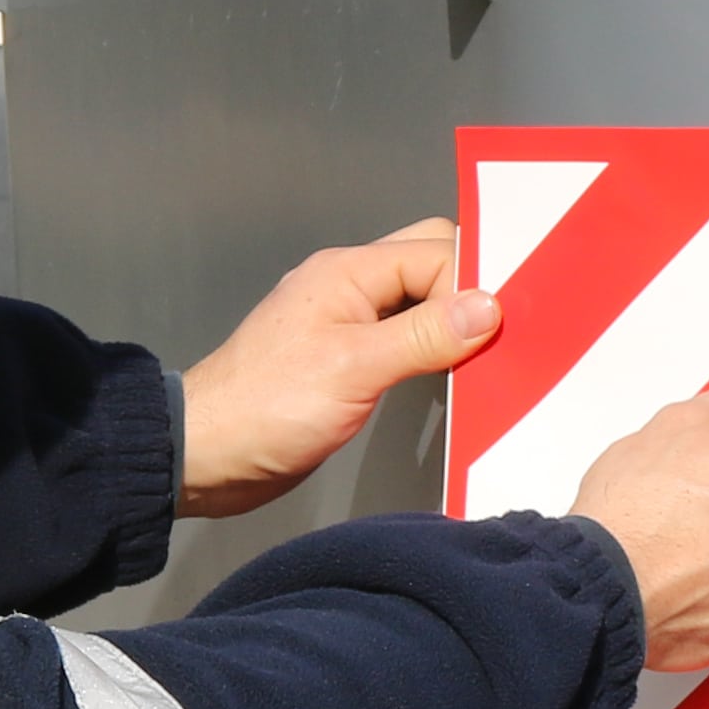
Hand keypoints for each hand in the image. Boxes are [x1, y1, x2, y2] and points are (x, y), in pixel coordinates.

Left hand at [178, 219, 500, 518]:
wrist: (204, 456)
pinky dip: (432, 352)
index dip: (473, 285)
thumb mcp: (354, 369)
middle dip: (469, 294)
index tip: (503, 327)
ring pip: (419, 304)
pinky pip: (403, 340)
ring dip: (452, 326)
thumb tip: (488, 307)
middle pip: (429, 266)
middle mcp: (349, 288)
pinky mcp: (346, 362)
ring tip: (487, 358)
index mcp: (347, 272)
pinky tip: (451, 378)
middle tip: (503, 335)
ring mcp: (347, 324)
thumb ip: (423, 336)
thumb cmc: (263, 408)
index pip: (436, 252)